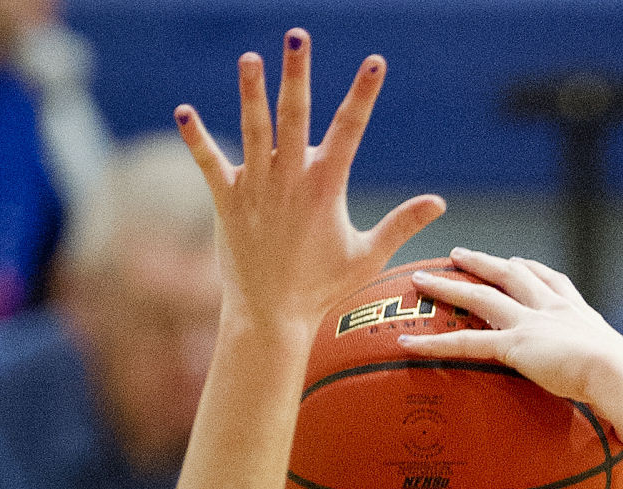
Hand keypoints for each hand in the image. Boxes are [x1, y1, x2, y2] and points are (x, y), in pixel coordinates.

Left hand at [175, 34, 445, 338]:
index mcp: (326, 188)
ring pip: (252, 130)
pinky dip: (196, 139)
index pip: (350, 130)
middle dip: (296, 75)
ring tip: (249, 58)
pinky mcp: (226, 202)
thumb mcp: (367, 256)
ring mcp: (255, 189)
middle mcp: (290, 180)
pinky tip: (183, 112)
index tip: (375, 62)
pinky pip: (208, 163)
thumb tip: (439, 202)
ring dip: (250, 92)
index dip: (363, 94)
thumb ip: (401, 223)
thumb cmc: (322, 288)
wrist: (272, 317)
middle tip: (297, 35)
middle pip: (294, 117)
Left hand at [399, 248, 622, 404]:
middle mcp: (552, 308)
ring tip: (422, 279)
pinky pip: (464, 343)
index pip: (550, 281)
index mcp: (578, 313)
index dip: (530, 270)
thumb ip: (616, 393)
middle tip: (459, 254)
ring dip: (448, 285)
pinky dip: (433, 344)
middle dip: (484, 263)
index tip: (517, 262)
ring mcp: (531, 323)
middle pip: (511, 275)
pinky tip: (406, 344)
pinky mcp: (515, 345)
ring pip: (480, 296)